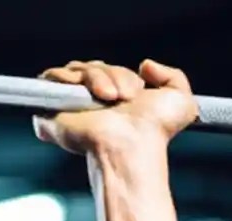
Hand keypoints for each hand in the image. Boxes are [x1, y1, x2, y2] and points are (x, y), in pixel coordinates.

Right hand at [33, 59, 198, 154]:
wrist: (132, 145)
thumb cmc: (155, 131)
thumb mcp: (181, 100)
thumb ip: (174, 77)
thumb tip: (146, 65)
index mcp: (116, 99)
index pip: (110, 70)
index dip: (123, 74)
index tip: (137, 92)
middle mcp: (92, 102)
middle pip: (94, 67)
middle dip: (112, 74)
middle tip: (124, 97)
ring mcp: (70, 106)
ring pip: (76, 69)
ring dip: (96, 77)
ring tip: (109, 98)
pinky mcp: (52, 110)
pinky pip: (49, 78)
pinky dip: (67, 78)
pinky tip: (87, 94)